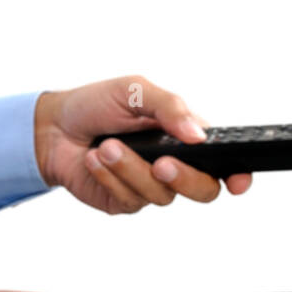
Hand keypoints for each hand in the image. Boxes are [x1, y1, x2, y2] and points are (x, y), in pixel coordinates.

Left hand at [32, 75, 252, 214]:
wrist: (52, 127)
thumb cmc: (97, 104)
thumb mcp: (135, 90)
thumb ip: (170, 107)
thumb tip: (198, 134)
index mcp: (186, 137)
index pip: (224, 162)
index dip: (239, 176)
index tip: (238, 182)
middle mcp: (174, 165)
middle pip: (203, 190)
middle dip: (185, 179)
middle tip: (161, 163)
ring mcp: (150, 186)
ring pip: (161, 195)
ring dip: (130, 169)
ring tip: (106, 147)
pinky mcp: (125, 202)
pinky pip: (129, 199)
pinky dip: (110, 178)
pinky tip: (95, 160)